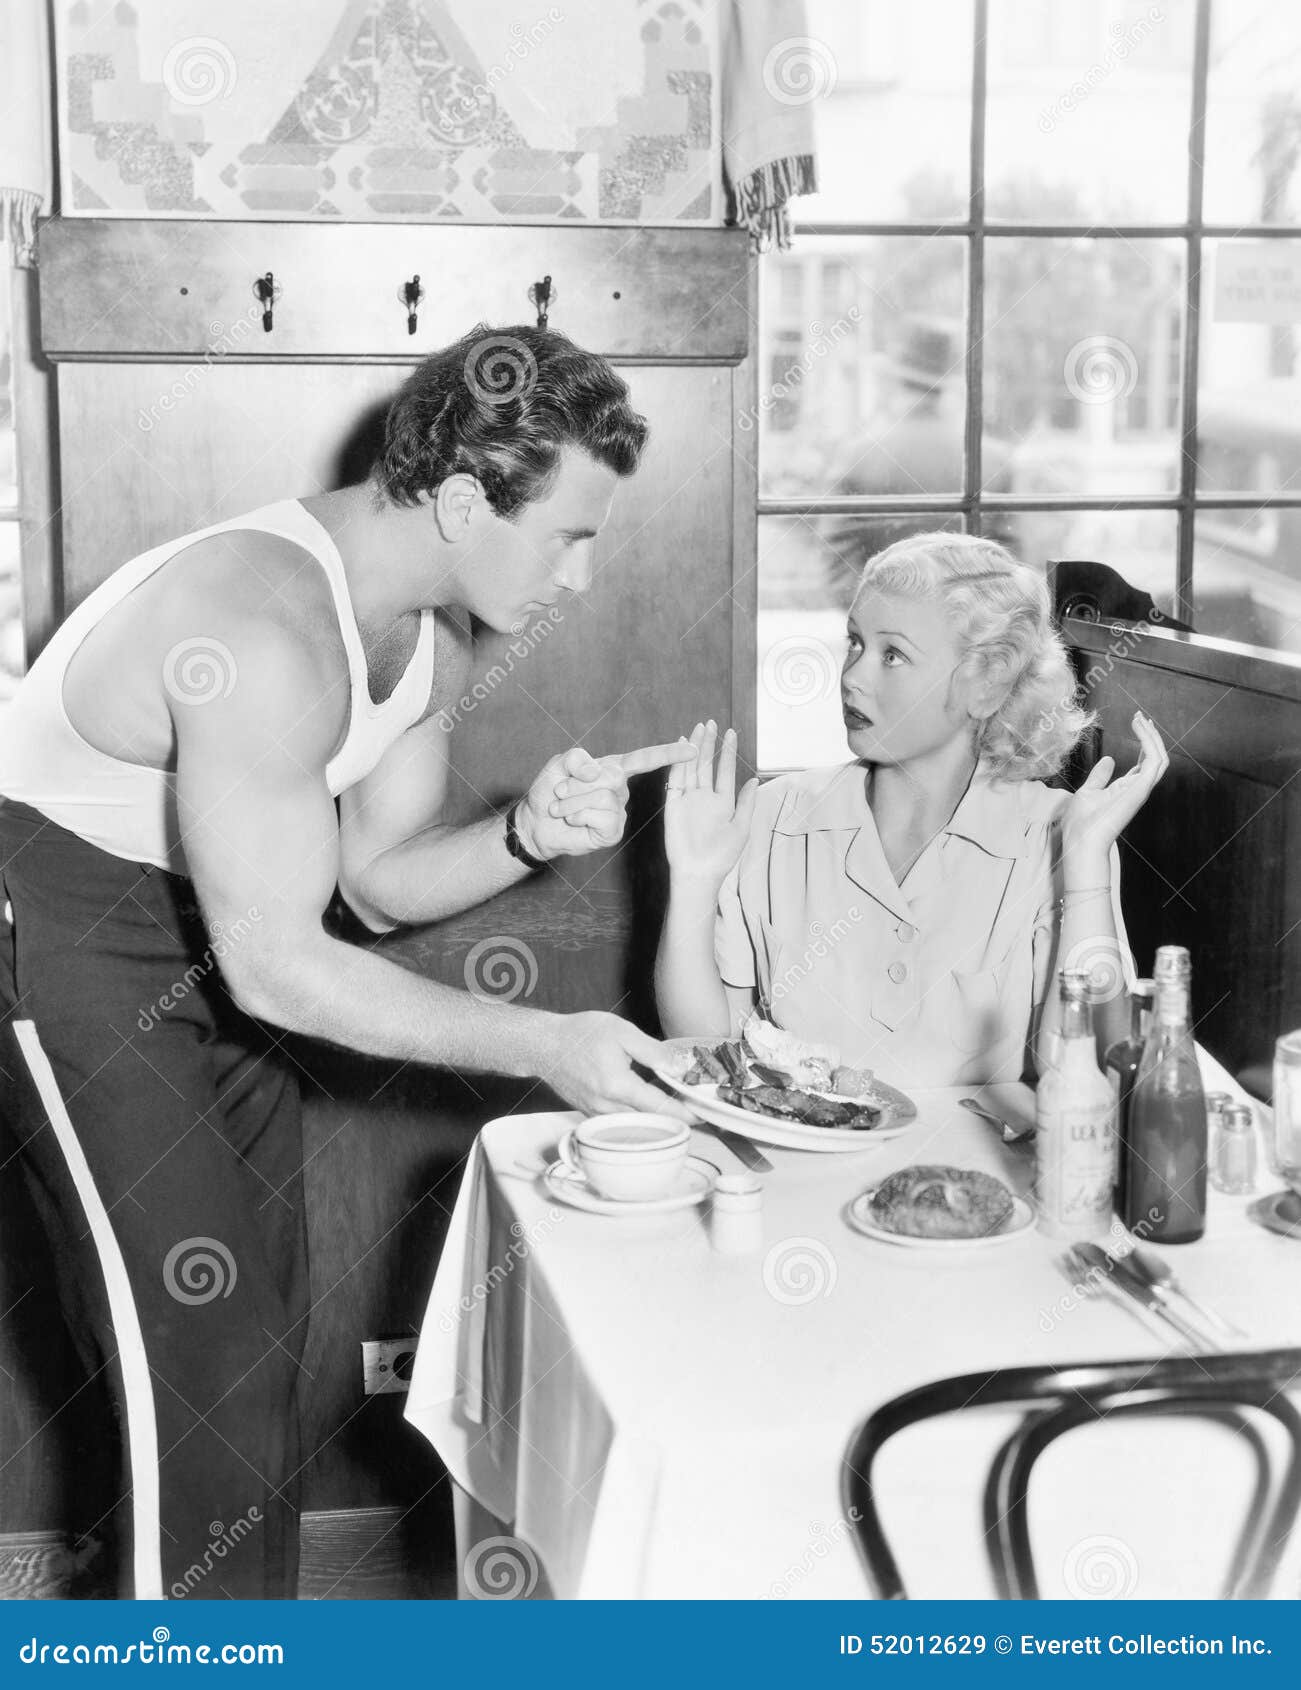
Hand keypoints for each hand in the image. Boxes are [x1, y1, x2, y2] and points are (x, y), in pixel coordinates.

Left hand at [517, 740, 696, 860]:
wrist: (537, 823)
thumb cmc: (550, 792)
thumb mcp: (559, 765)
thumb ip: (577, 758)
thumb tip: (599, 771)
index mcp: (614, 768)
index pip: (645, 759)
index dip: (669, 754)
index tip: (693, 750)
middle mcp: (620, 790)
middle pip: (611, 777)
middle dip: (578, 784)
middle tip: (560, 792)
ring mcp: (618, 812)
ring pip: (603, 797)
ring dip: (573, 802)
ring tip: (562, 809)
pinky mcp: (612, 831)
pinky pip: (601, 817)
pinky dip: (579, 815)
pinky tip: (574, 821)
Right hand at [536, 1011, 694, 1119]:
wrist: (545, 1045)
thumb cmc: (580, 1034)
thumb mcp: (622, 1032)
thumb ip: (653, 1051)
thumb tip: (678, 1068)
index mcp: (617, 1085)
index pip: (659, 1107)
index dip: (684, 1113)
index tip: (702, 1114)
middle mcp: (606, 1106)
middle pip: (650, 1122)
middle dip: (674, 1118)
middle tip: (693, 1109)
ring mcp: (596, 1114)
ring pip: (635, 1125)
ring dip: (656, 1119)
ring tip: (673, 1103)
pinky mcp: (591, 1114)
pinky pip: (621, 1121)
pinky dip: (638, 1116)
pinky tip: (647, 1101)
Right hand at [664, 720, 759, 886]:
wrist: (698, 873)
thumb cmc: (721, 856)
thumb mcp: (741, 828)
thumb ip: (747, 803)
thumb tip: (754, 780)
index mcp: (723, 803)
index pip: (725, 771)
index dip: (727, 752)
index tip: (731, 733)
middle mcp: (705, 798)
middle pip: (706, 764)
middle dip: (709, 743)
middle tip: (711, 723)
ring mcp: (689, 800)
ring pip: (691, 768)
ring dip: (694, 748)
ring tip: (698, 728)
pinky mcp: (674, 805)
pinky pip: (675, 780)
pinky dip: (678, 763)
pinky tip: (681, 747)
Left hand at [1060, 711, 1168, 881]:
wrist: (1081, 841)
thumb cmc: (1081, 823)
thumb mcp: (1088, 792)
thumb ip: (1100, 777)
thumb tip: (1109, 760)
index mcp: (1126, 789)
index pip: (1144, 762)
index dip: (1144, 742)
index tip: (1137, 722)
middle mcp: (1137, 788)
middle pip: (1155, 758)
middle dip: (1151, 736)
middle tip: (1141, 716)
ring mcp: (1141, 789)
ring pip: (1160, 757)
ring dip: (1152, 736)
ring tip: (1141, 719)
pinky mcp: (1141, 789)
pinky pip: (1155, 761)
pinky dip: (1150, 742)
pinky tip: (1139, 728)